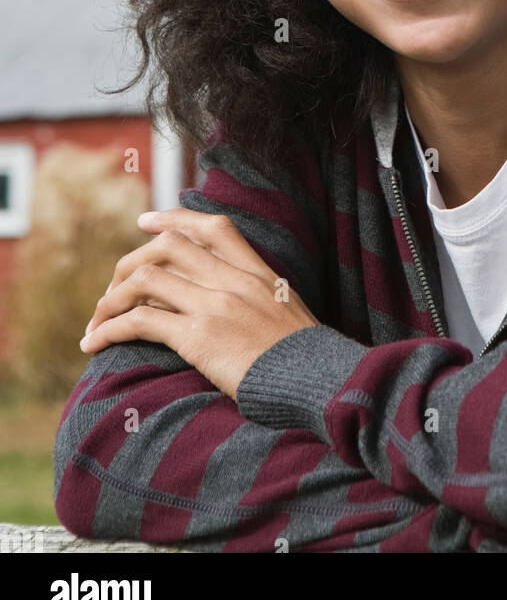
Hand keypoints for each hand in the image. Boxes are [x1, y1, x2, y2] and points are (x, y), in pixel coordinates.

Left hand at [79, 208, 319, 399]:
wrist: (319, 380)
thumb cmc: (306, 360)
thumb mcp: (288, 312)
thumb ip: (260, 297)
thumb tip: (235, 302)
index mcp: (258, 272)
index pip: (213, 227)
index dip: (173, 218)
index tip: (145, 221)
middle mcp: (233, 280)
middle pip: (168, 247)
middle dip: (130, 262)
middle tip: (112, 288)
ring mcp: (215, 304)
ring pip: (145, 280)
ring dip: (111, 299)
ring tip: (97, 320)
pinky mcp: (199, 337)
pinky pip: (139, 321)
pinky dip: (108, 329)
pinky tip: (94, 343)